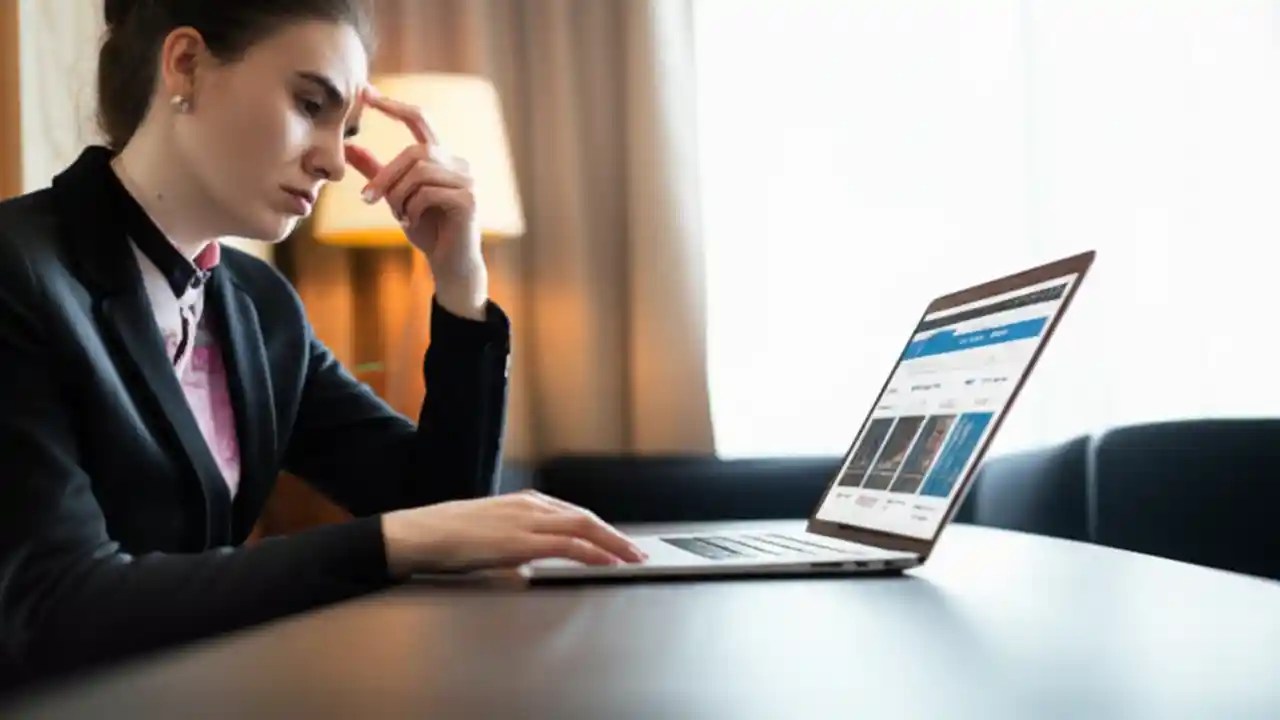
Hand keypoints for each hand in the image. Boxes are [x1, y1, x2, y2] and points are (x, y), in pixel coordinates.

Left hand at [344, 87, 486, 319]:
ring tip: (397, 215)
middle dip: (386, 175)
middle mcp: (459, 162)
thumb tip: (348, 147)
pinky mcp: (469, 200)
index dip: (393, 105)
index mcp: (442, 156)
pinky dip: (412, 208)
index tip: (366, 93)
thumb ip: (377, 171)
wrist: (450, 264)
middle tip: (367, 199)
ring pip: (420, 171)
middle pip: (415, 151)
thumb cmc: (427, 229)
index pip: (419, 119)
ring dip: (398, 195)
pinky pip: (428, 192)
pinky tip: (412, 223)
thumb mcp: (395, 197)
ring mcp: (467, 180)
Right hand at [380, 490, 648, 577]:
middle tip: (639, 553)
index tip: (620, 543)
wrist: (420, 534)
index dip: (602, 529)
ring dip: (614, 544)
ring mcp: (527, 519)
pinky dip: (593, 553)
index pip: (574, 514)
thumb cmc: (447, 537)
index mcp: (525, 502)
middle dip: (617, 536)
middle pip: (587, 517)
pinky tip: (606, 563)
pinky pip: (568, 544)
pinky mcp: (521, 539)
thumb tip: (529, 567)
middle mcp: (531, 505)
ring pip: (585, 526)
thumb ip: (516, 545)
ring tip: (633, 559)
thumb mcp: (490, 535)